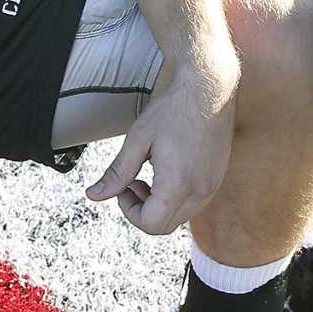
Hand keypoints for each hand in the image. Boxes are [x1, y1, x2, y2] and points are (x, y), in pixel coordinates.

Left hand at [87, 43, 237, 234]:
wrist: (208, 86)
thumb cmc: (173, 108)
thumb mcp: (138, 139)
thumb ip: (117, 173)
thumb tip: (94, 196)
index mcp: (178, 183)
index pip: (151, 224)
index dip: (129, 212)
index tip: (123, 188)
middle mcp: (200, 190)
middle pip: (166, 226)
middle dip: (144, 210)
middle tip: (133, 182)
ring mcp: (213, 184)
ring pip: (181, 216)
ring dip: (161, 205)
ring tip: (150, 174)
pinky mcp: (218, 176)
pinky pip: (194, 202)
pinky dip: (176, 196)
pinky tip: (168, 169)